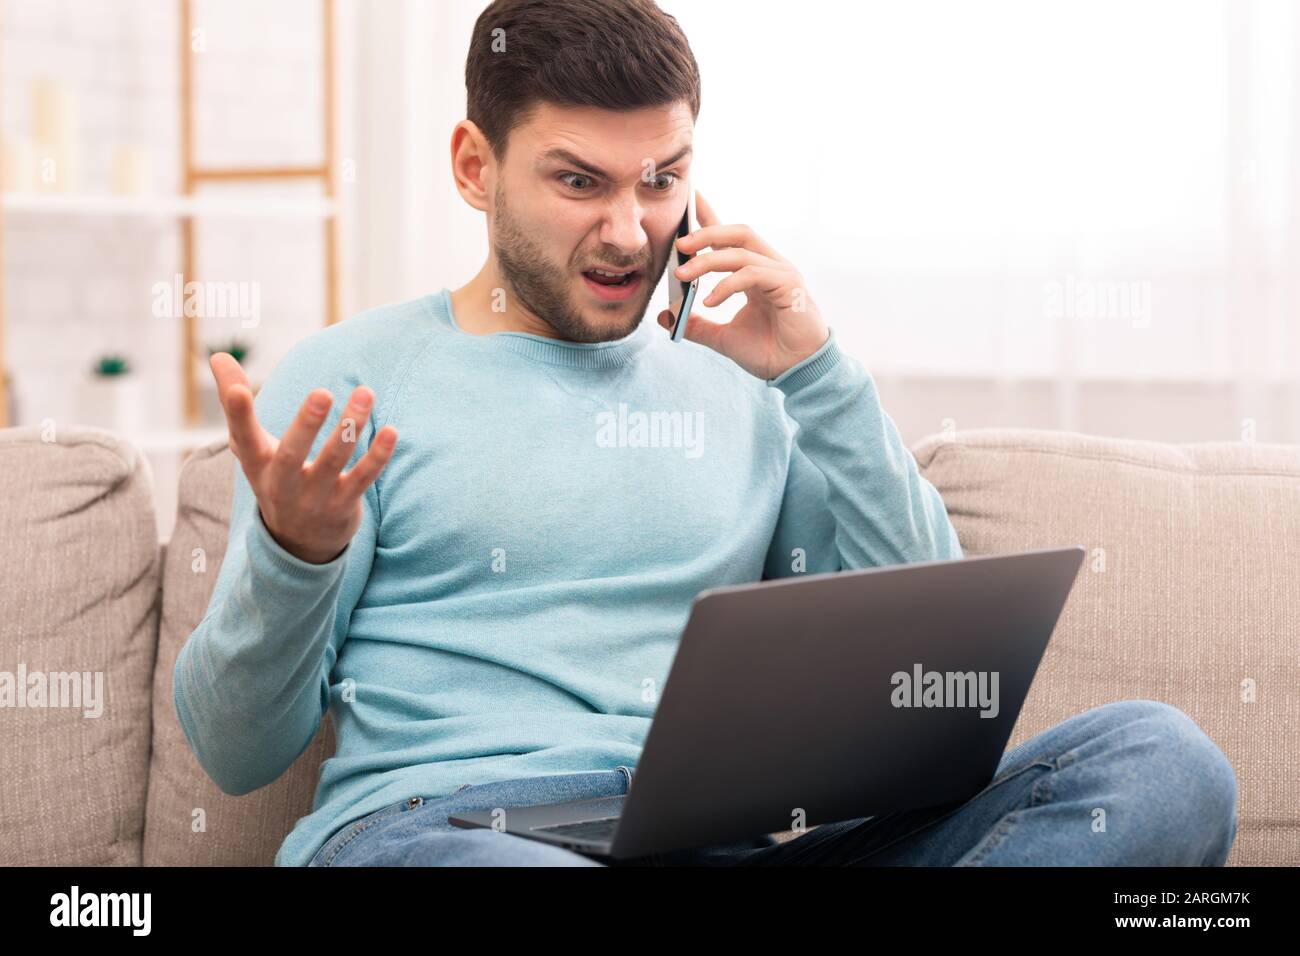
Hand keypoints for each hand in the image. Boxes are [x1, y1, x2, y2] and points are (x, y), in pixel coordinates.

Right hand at [209, 353, 398, 564]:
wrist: (297, 541)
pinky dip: (377, 456)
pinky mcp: (343, 506)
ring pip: (333, 461)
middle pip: (292, 454)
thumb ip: (236, 400)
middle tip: (321, 391)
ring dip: (350, 427)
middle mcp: (283, 483)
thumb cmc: (274, 476)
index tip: (238, 391)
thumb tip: (219, 354)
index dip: (237, 415)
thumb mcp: (251, 445)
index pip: (243, 437)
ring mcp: (314, 497)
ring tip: (365, 393)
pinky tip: (391, 431)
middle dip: (306, 424)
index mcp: (257, 463)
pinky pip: (362, 479)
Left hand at [656, 190, 829, 379]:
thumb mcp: (723, 338)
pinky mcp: (788, 286)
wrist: (797, 372)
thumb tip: (664, 316)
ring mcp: (781, 273)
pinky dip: (727, 284)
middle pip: (737, 233)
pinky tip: (711, 302)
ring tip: (684, 274)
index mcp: (755, 272)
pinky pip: (752, 274)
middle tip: (678, 244)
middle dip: (706, 233)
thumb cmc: (769, 352)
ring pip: (742, 251)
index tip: (691, 197)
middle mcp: (769, 266)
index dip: (710, 216)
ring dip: (709, 259)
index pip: (730, 238)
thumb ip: (696, 325)